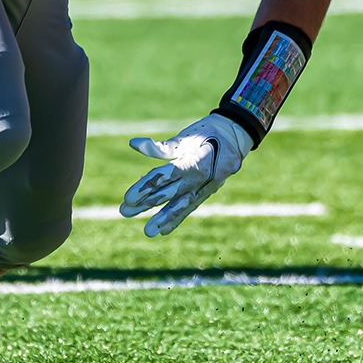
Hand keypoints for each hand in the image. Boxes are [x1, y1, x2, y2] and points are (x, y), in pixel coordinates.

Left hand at [118, 113, 253, 236]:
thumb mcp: (186, 136)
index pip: (167, 175)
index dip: (147, 186)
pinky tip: (164, 231)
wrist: (237, 135)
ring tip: (147, 231)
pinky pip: (191, 207)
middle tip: (125, 212)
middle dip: (146, 203)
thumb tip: (133, 144)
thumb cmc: (209, 132)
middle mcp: (202, 178)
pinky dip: (178, 219)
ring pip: (181, 204)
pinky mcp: (208, 192)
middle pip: (170, 192)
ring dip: (163, 218)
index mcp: (196, 160)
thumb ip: (161, 146)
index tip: (128, 197)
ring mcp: (206, 187)